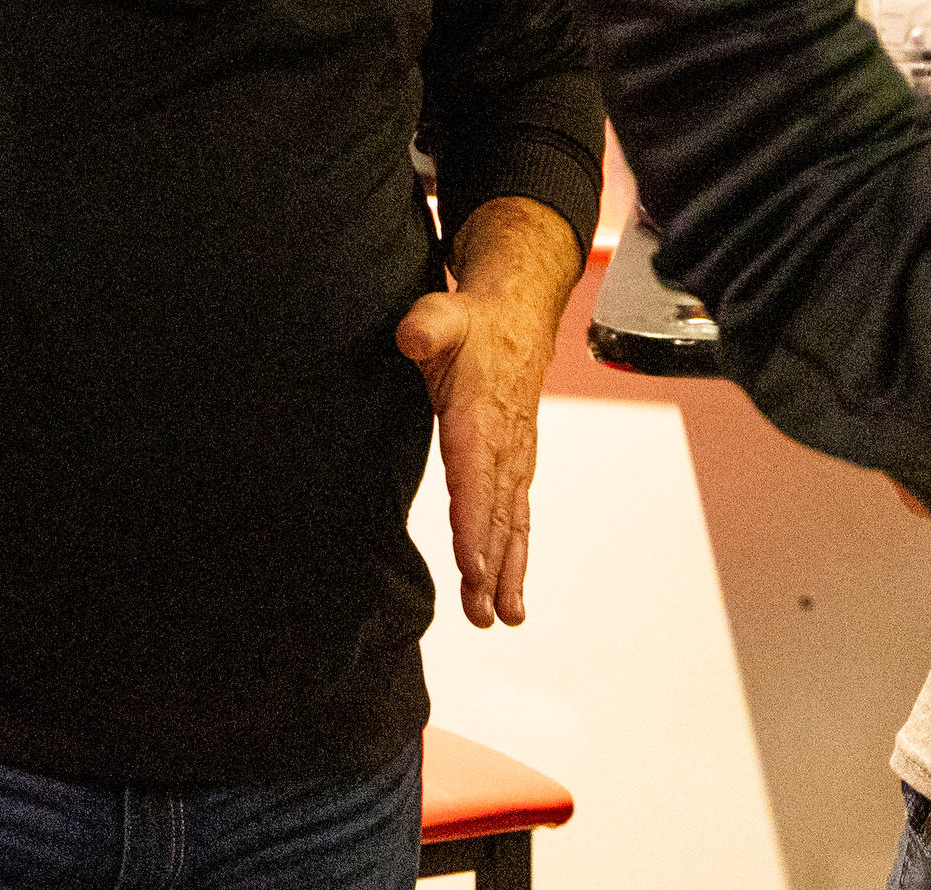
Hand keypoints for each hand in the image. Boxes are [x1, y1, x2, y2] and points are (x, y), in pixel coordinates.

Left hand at [395, 197, 581, 628]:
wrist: (519, 316)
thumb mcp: (444, 313)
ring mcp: (514, 458)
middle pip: (495, 513)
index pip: (474, 476)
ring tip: (502, 617)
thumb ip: (427, 325)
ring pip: (511, 522)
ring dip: (507, 572)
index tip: (471, 566)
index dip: (473, 523)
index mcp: (481, 415)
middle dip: (490, 565)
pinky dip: (515, 557)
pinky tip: (509, 594)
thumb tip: (412, 336)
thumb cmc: (475, 323)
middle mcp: (503, 445)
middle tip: (482, 612)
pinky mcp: (516, 466)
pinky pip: (517, 516)